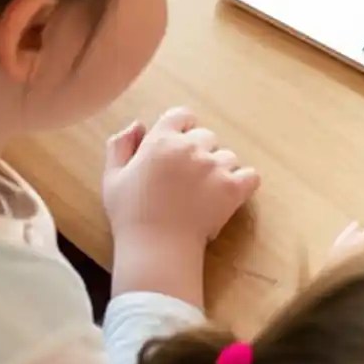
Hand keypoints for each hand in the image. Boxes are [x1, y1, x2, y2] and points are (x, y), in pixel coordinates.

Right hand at [103, 107, 259, 305]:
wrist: (156, 248)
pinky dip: (243, 183)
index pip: (182, 115)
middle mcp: (191, 148)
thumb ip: (121, 145)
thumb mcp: (113, 176)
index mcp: (161, 140)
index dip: (182, 128)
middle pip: (207, 136)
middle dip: (200, 152)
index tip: (178, 147)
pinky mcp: (234, 187)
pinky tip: (229, 195)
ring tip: (205, 193)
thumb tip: (138, 124)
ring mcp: (215, 167)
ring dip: (220, 169)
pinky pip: (250, 175)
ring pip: (228, 156)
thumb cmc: (130, 214)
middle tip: (188, 178)